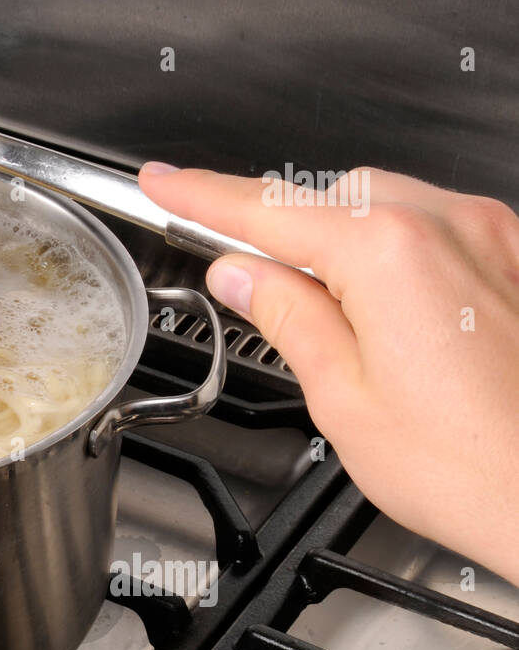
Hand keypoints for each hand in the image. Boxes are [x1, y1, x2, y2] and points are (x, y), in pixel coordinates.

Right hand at [139, 163, 518, 585]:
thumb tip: (242, 275)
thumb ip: (287, 318)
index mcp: (388, 255)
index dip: (202, 195)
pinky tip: (393, 312)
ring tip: (336, 321)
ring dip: (344, 243)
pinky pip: (439, 227)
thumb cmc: (475, 468)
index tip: (164, 180)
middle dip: (283, 231)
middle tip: (250, 286)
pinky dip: (399, 252)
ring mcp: (494, 239)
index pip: (266, 210)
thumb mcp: (343, 398)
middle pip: (329, 199)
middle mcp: (448, 228)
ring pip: (387, 206)